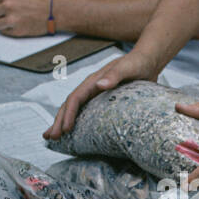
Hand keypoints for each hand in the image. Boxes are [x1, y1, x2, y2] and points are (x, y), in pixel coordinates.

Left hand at [0, 0, 49, 35]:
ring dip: (2, 23)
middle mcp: (7, 5)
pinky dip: (8, 30)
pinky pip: (4, 32)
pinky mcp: (17, 30)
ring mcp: (12, 18)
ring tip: (11, 21)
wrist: (53, 12)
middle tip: (6, 15)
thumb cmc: (38, 1)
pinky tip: (17, 25)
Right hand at [43, 49, 158, 140]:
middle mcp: (91, 87)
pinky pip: (84, 111)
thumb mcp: (128, 68)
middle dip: (59, 121)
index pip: (75, 99)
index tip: (65, 130)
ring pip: (74, 109)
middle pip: (69, 105)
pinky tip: (73, 131)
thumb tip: (99, 85)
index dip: (69, 115)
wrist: (147, 60)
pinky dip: (75, 121)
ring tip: (53, 137)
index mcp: (94, 81)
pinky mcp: (101, 99)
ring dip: (62, 122)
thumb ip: (115, 75)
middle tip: (51, 138)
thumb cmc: (138, 63)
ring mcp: (95, 93)